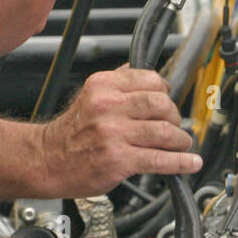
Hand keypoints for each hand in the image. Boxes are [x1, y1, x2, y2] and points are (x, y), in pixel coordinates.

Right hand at [40, 66, 200, 194]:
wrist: (47, 160)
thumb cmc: (71, 131)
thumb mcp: (90, 96)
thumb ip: (119, 83)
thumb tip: (149, 74)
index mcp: (103, 86)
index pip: (151, 80)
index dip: (167, 92)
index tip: (170, 101)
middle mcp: (108, 107)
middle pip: (162, 104)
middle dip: (175, 117)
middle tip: (175, 126)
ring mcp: (113, 134)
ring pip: (165, 132)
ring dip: (181, 140)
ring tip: (182, 144)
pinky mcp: (119, 160)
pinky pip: (160, 159)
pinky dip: (181, 162)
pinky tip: (190, 163)